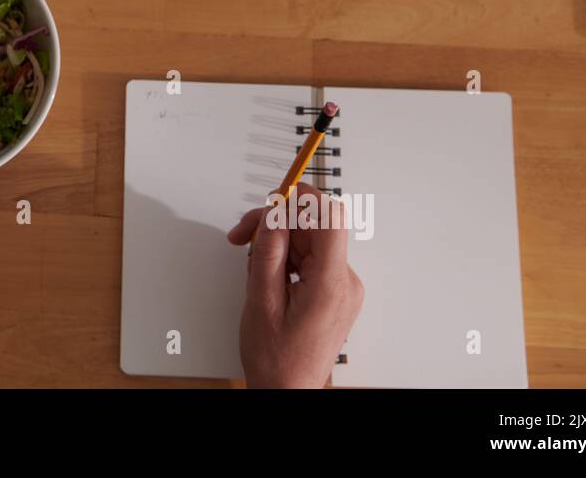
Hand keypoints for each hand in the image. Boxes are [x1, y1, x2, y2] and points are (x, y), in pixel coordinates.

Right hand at [227, 181, 363, 387]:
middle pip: (314, 227)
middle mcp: (344, 282)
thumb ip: (268, 253)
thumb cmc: (276, 359)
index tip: (277, 195)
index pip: (330, 219)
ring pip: (309, 241)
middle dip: (277, 222)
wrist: (288, 391)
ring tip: (250, 261)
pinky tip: (266, 274)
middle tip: (242, 234)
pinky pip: (310, 258)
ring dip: (278, 241)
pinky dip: (286, 257)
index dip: (304, 197)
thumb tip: (273, 215)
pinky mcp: (333, 291)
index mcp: (330, 285)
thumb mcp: (260, 302)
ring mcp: (341, 287)